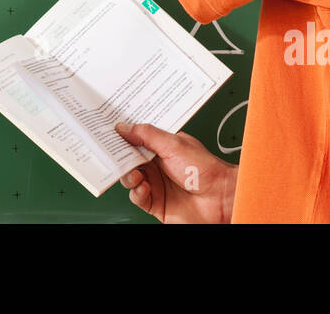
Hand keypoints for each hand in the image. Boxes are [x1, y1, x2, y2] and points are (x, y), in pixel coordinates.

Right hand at [115, 122, 237, 223]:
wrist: (220, 197)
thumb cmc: (206, 170)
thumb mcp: (174, 144)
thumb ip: (147, 135)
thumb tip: (125, 127)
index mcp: (160, 147)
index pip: (135, 140)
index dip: (122, 137)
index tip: (109, 134)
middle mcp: (156, 165)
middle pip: (128, 160)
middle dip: (119, 157)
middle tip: (113, 155)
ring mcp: (155, 184)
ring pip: (129, 179)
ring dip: (128, 176)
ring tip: (135, 175)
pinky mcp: (155, 203)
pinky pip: (137, 197)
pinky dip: (136, 192)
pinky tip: (143, 188)